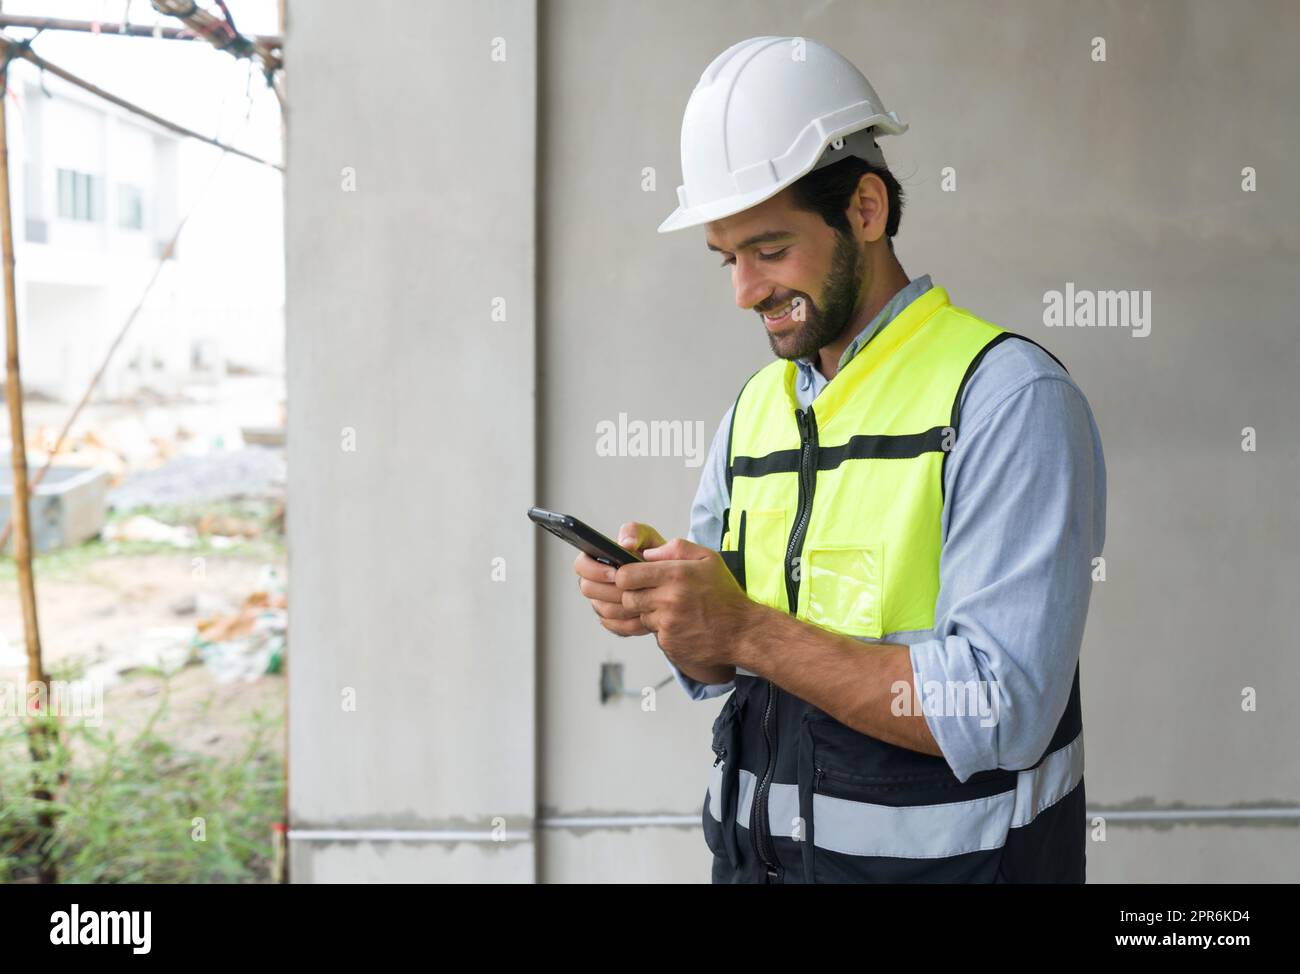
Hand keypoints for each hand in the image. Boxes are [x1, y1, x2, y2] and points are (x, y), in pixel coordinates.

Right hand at [574, 522, 665, 636]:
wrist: (671, 582)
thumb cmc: (655, 556)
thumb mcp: (648, 538)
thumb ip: (635, 533)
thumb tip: (626, 544)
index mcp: (597, 559)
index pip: (581, 564)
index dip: (594, 570)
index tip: (615, 572)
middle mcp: (596, 582)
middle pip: (588, 589)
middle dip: (610, 589)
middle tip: (631, 588)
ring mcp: (603, 603)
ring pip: (603, 609)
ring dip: (623, 605)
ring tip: (642, 599)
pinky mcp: (615, 621)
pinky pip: (616, 626)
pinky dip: (632, 621)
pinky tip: (646, 613)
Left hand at [614, 537, 753, 669]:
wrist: (742, 632)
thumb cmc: (724, 593)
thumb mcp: (708, 559)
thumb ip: (676, 548)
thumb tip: (647, 553)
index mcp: (675, 575)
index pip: (626, 575)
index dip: (626, 575)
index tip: (636, 576)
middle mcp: (668, 600)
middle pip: (627, 597)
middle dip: (635, 594)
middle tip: (654, 593)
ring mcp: (667, 624)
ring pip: (640, 615)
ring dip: (650, 612)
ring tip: (673, 609)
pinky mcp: (668, 643)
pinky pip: (653, 632)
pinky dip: (663, 628)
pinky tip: (681, 624)